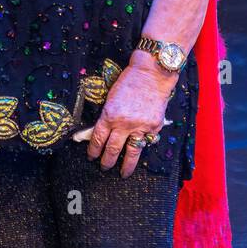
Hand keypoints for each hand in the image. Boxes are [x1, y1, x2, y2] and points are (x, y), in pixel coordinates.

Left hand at [86, 54, 177, 176]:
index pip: (98, 139)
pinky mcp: (154, 126)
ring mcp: (140, 127)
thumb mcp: (110, 98)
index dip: (94, 150)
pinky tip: (139, 152)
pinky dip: (142, 147)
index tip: (92, 157)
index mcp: (109, 116)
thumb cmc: (128, 82)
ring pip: (132, 152)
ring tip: (123, 173)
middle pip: (113, 149)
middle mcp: (124, 124)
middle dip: (107, 161)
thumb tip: (101, 133)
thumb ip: (107, 117)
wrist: (151, 73)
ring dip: (126, 165)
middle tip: (104, 168)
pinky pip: (147, 142)